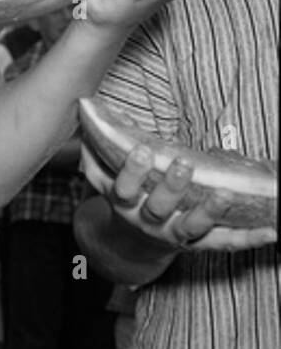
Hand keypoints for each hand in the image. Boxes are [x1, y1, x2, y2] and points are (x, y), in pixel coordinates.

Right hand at [81, 144, 276, 253]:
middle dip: (171, 186)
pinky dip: (247, 239)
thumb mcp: (101, 172)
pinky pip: (222, 243)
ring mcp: (172, 235)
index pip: (123, 188)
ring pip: (191, 227)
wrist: (128, 244)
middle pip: (157, 207)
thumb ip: (95, 143)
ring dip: (208, 211)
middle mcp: (145, 221)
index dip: (132, 171)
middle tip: (183, 165)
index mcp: (122, 202)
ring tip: (225, 195)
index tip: (143, 150)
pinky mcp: (197, 245)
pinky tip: (271, 231)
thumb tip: (86, 103)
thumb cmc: (121, 196)